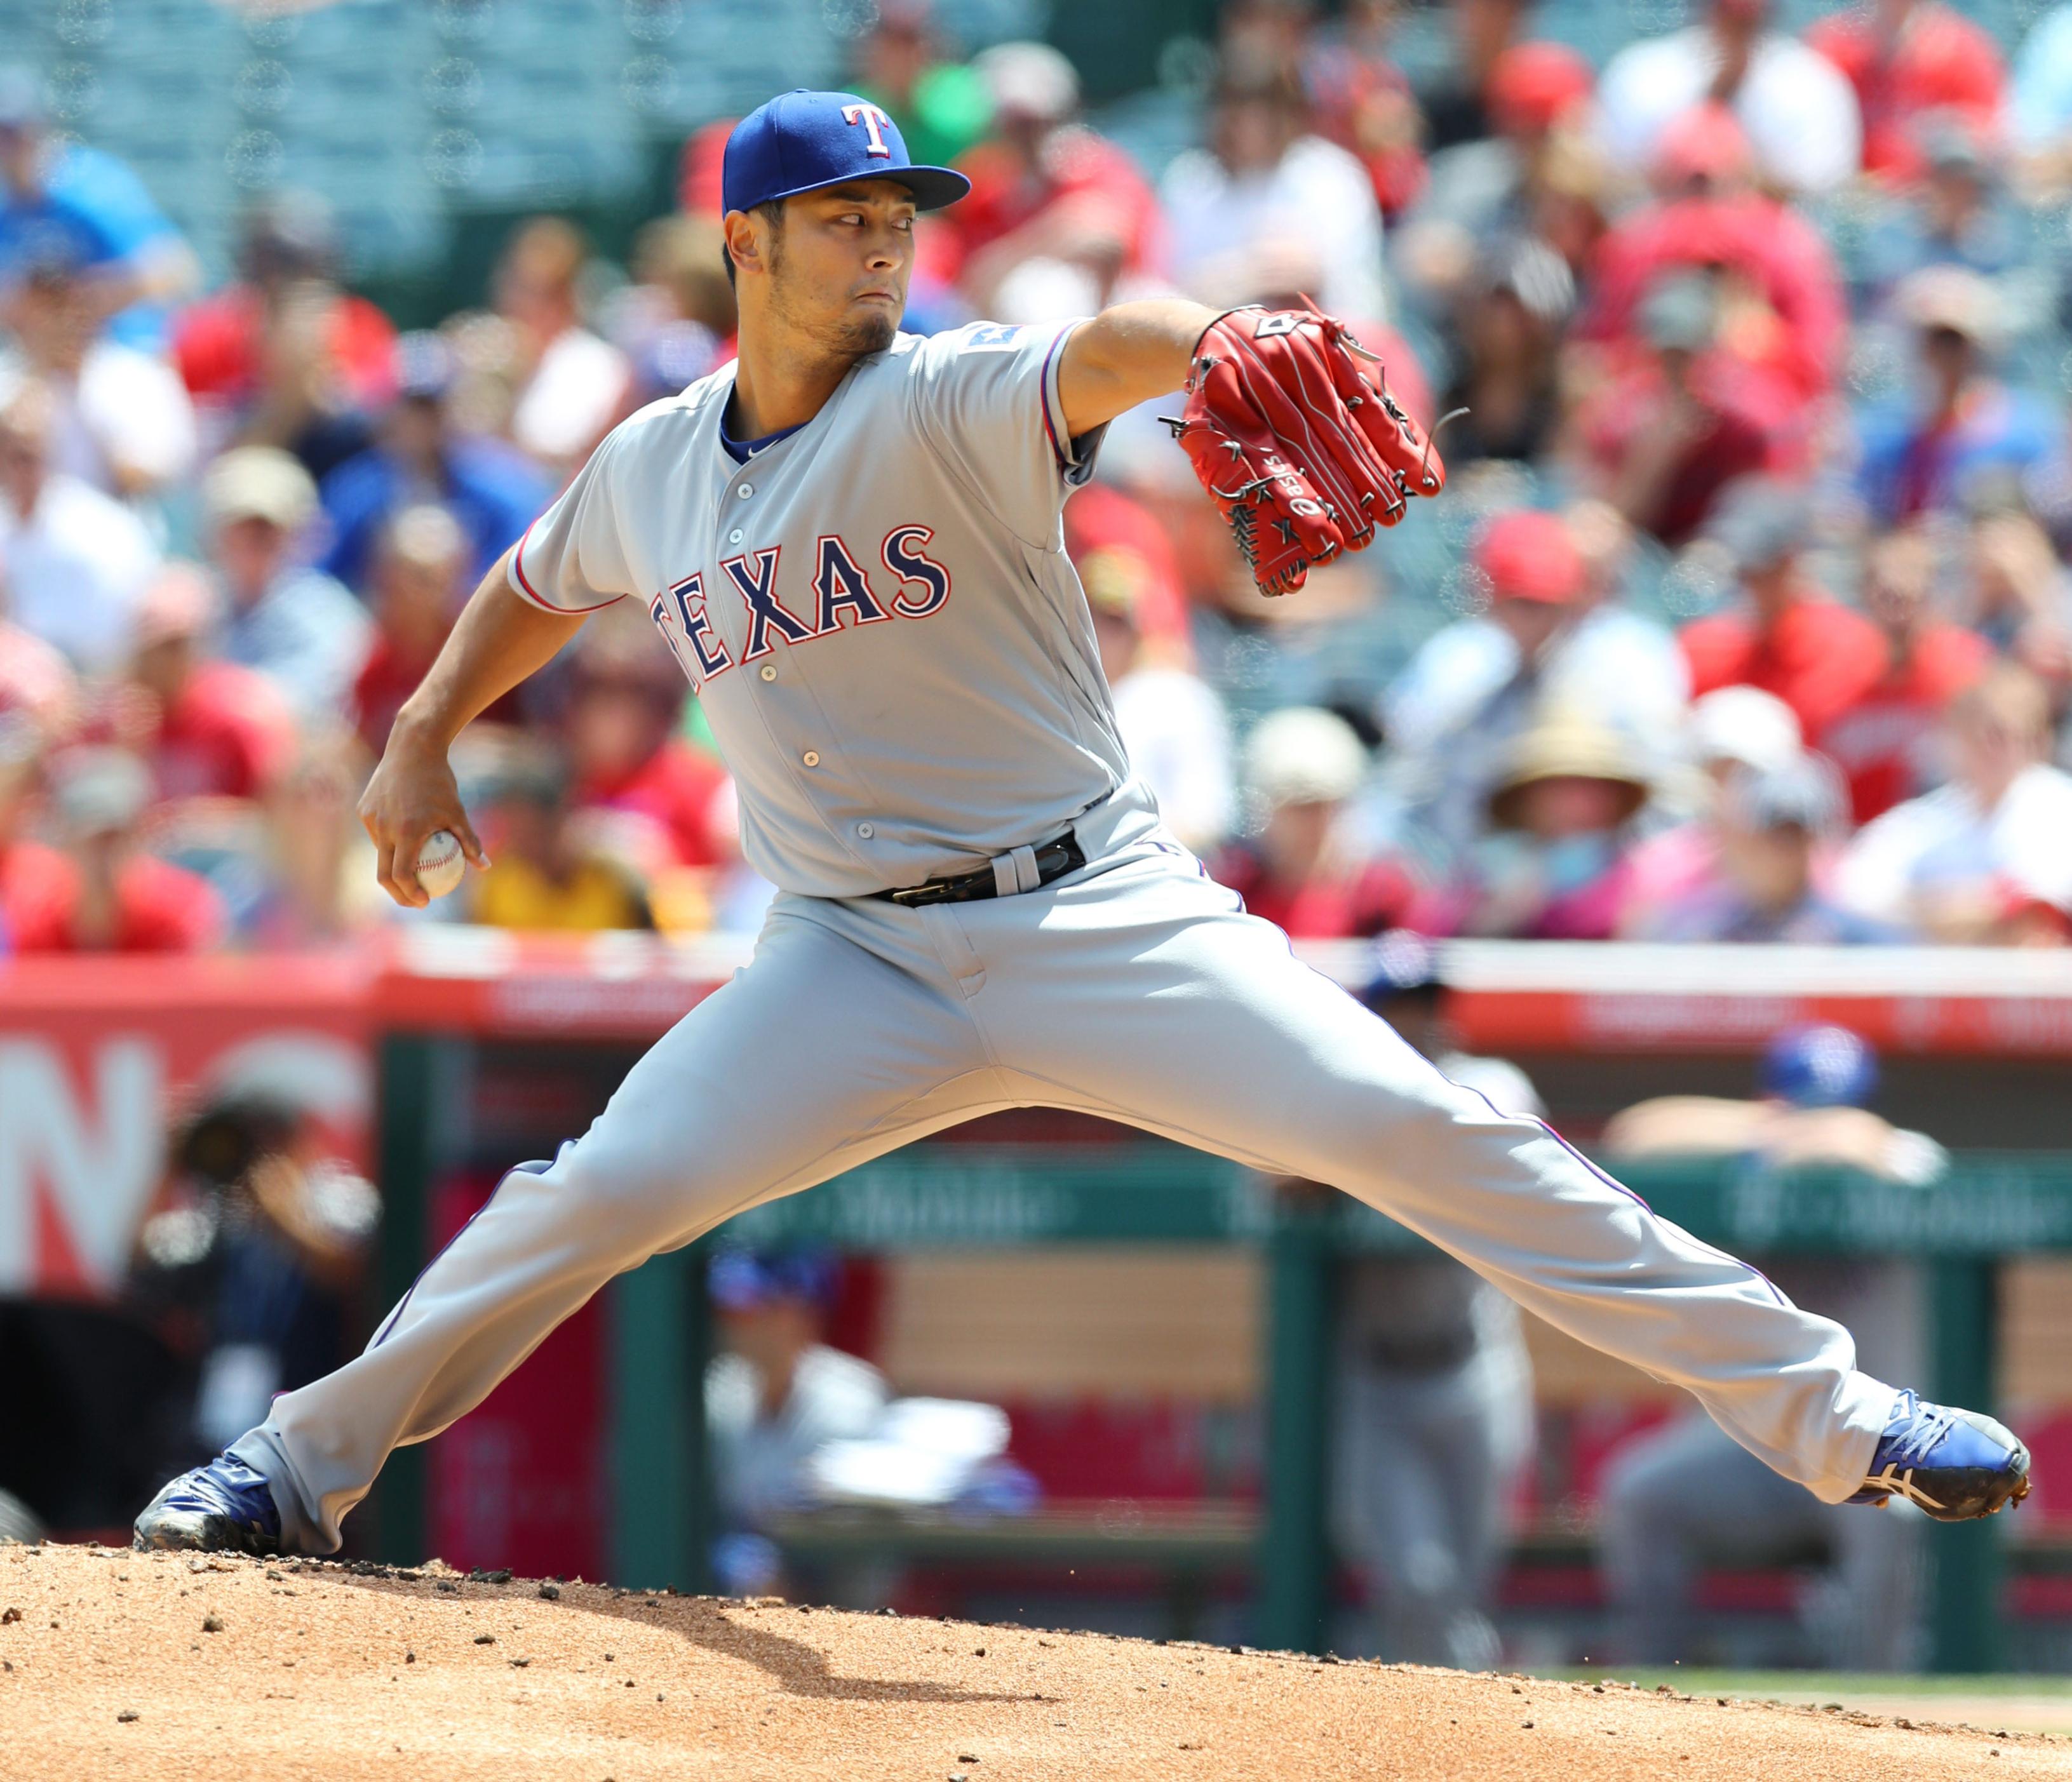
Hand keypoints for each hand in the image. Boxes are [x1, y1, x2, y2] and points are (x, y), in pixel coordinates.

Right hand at [356, 725, 487, 906]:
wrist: (412, 748)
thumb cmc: (440, 782)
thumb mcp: (458, 811)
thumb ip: (470, 841)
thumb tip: (485, 867)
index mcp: (406, 831)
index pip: (401, 875)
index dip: (410, 893)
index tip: (425, 901)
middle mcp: (383, 827)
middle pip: (383, 874)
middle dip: (397, 893)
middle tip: (415, 900)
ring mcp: (370, 818)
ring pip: (380, 852)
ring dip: (393, 866)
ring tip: (412, 872)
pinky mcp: (364, 809)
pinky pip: (376, 833)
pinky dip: (388, 843)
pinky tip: (404, 841)